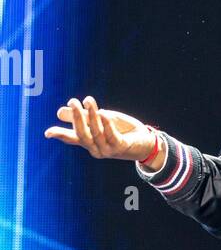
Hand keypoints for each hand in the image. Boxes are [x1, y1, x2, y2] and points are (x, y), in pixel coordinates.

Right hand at [44, 96, 158, 162]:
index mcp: (89, 143)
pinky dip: (107, 124)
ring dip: (91, 116)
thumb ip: (84, 116)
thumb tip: (60, 111)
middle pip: (82, 135)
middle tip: (73, 101)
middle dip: (76, 118)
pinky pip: (112, 136)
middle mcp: (96, 149)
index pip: (72, 139)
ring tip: (88, 100)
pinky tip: (104, 113)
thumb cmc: (121, 130)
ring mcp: (108, 150)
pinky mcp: (121, 147)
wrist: (144, 142)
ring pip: (96, 133)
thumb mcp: (100, 120)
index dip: (60, 135)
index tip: (47, 133)